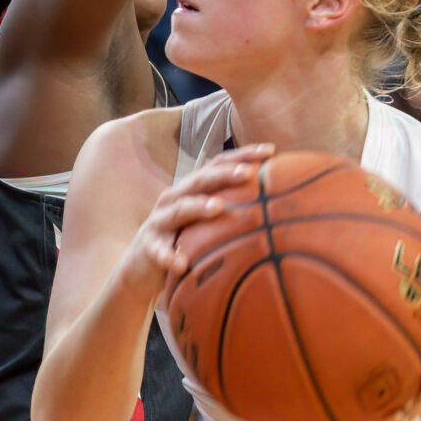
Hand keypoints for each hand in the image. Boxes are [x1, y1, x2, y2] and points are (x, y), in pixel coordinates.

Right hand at [119, 144, 272, 302]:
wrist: (141, 269)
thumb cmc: (183, 242)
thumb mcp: (207, 225)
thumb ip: (234, 212)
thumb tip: (280, 210)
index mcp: (192, 190)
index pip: (219, 165)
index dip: (243, 155)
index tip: (272, 151)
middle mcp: (175, 199)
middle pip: (200, 181)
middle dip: (224, 174)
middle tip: (248, 173)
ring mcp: (159, 221)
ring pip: (179, 210)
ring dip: (197, 207)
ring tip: (217, 208)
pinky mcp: (148, 246)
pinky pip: (158, 251)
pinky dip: (169, 256)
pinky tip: (181, 264)